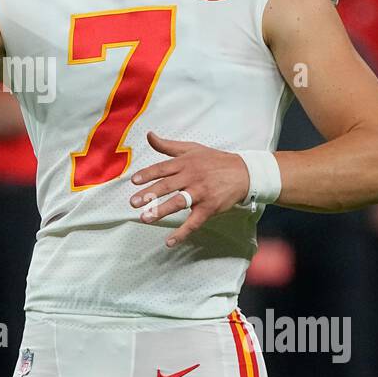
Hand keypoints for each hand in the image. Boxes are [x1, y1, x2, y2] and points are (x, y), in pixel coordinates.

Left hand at [128, 131, 250, 247]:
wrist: (243, 172)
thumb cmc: (214, 160)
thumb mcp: (191, 149)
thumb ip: (167, 145)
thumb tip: (149, 135)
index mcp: (185, 163)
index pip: (163, 168)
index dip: (147, 174)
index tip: (134, 181)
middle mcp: (191, 177)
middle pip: (167, 186)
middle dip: (149, 194)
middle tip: (134, 202)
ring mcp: (200, 193)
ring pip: (178, 203)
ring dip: (161, 211)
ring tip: (145, 218)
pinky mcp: (209, 208)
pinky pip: (193, 222)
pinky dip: (182, 233)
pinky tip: (169, 241)